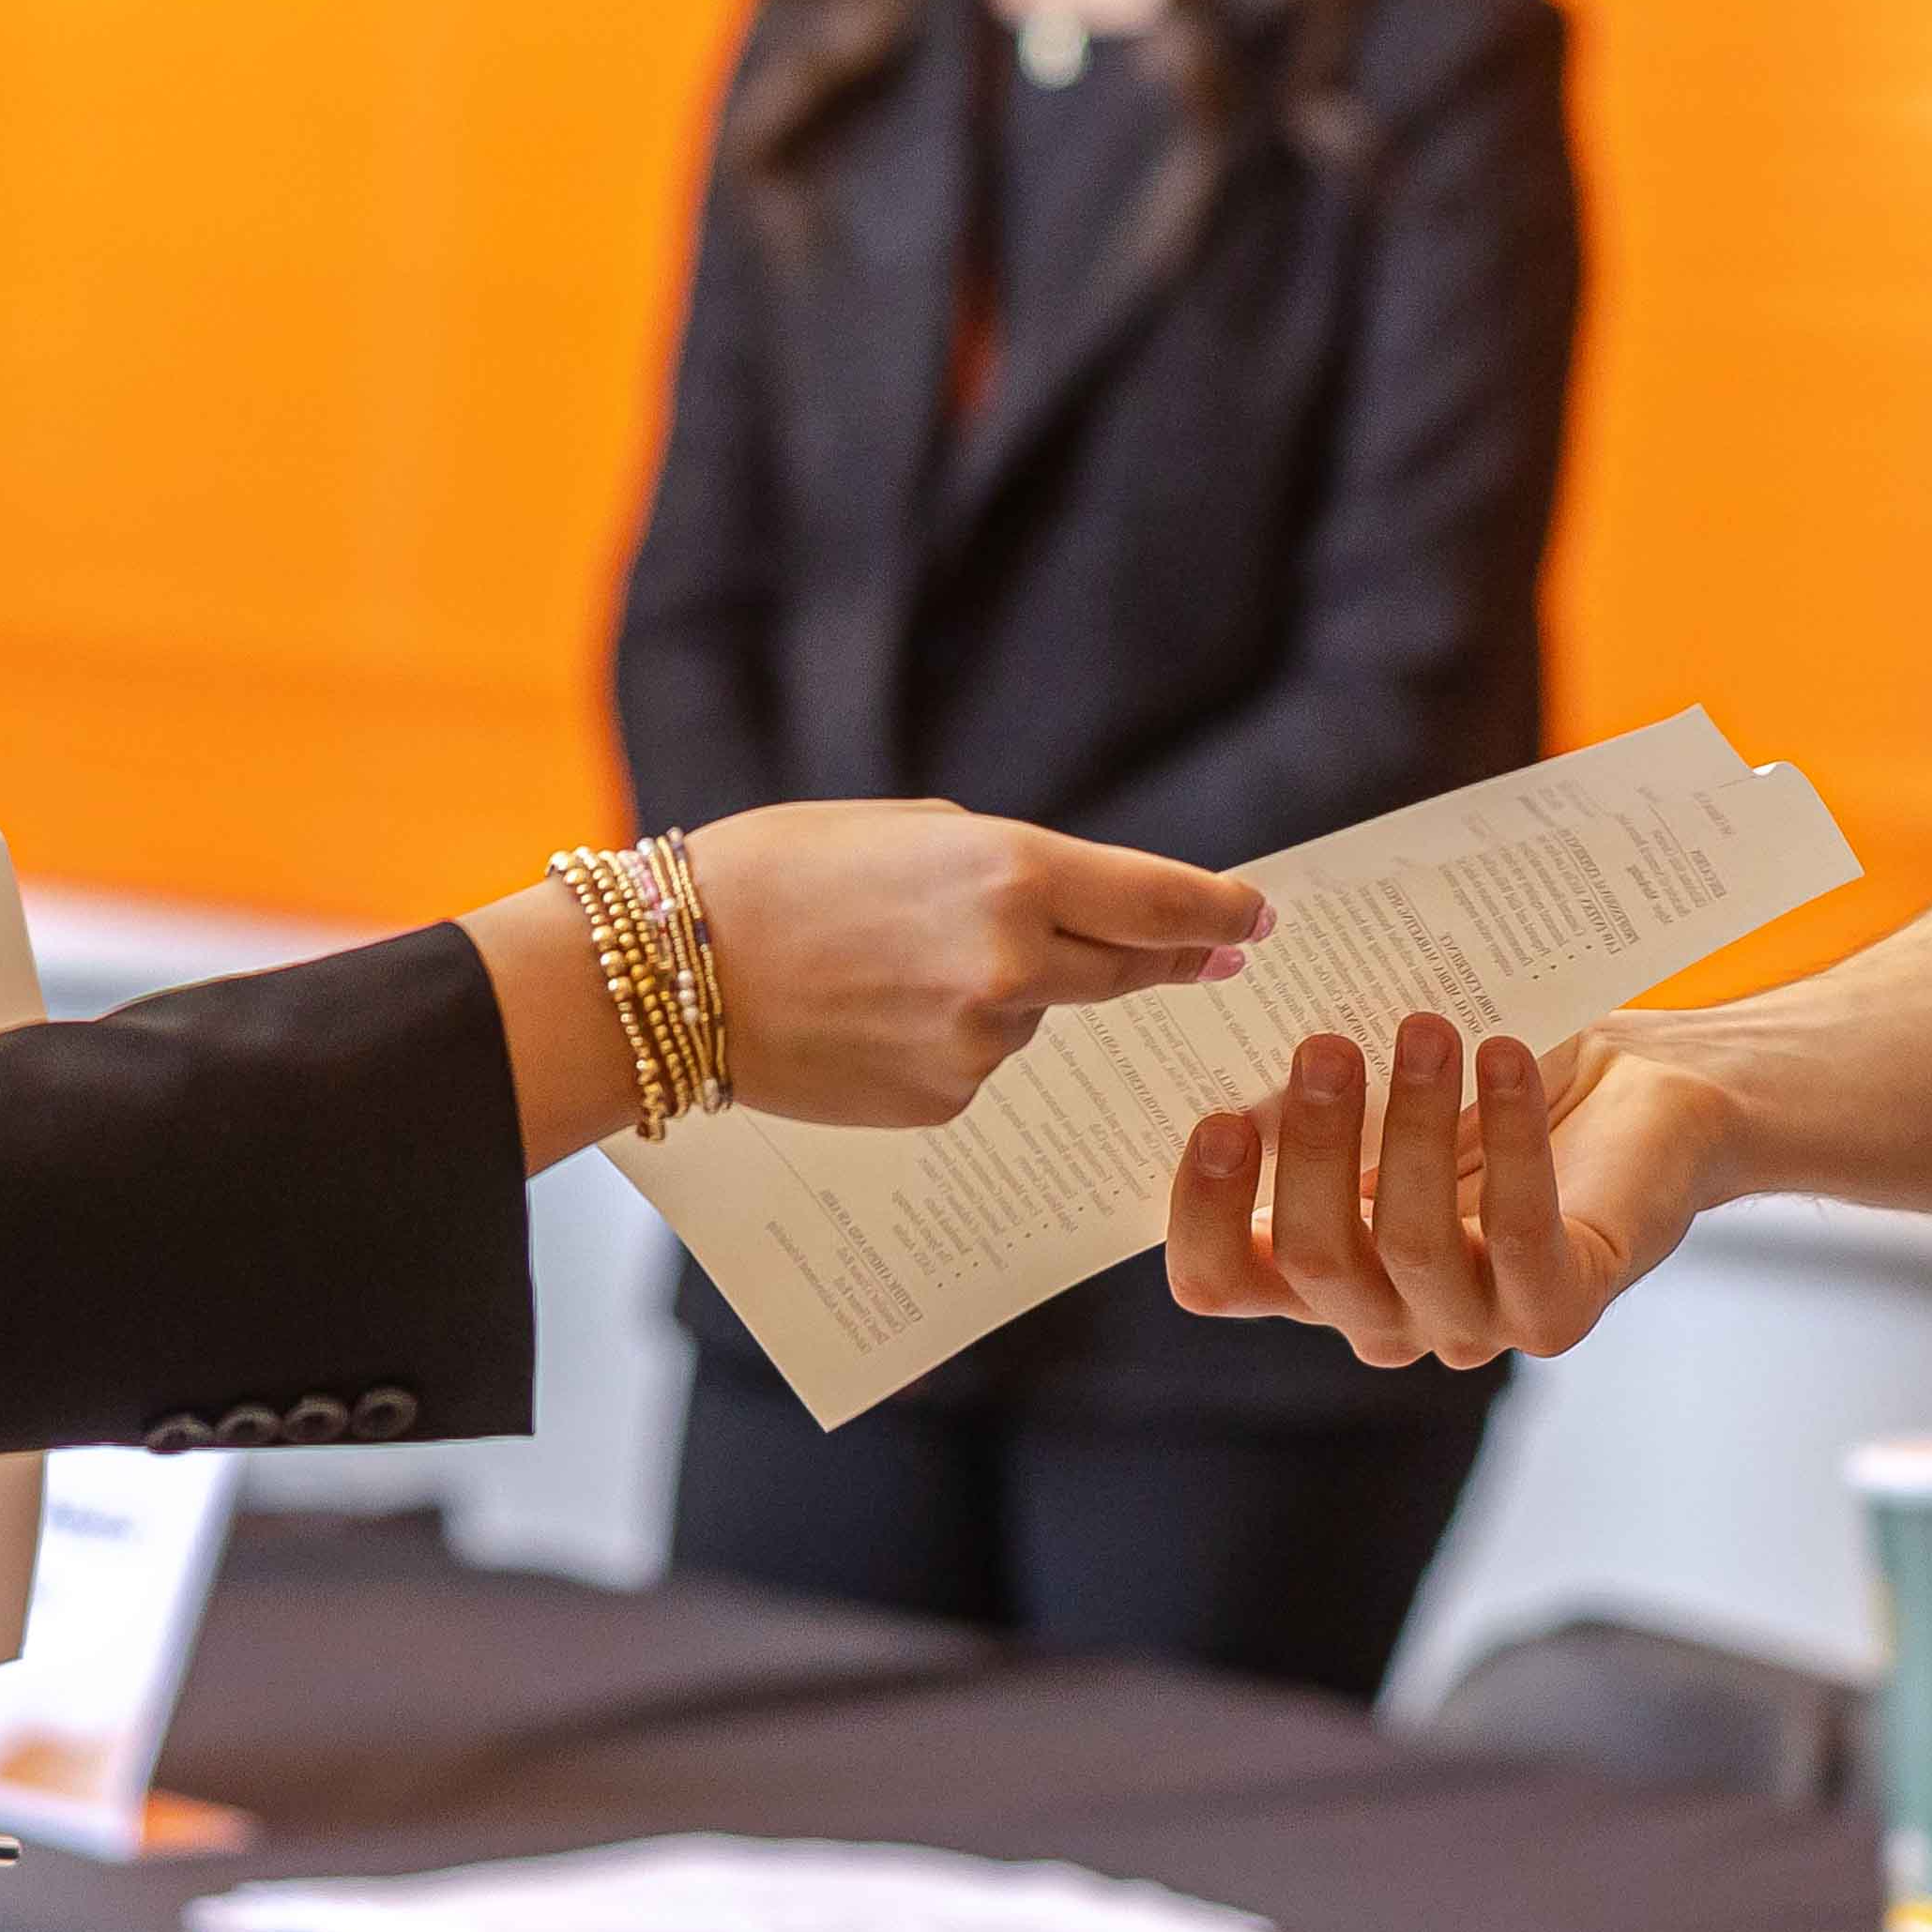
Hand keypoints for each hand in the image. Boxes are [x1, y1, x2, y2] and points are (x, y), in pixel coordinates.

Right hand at [680, 802, 1272, 1130]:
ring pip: (1040, 1016)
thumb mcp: (908, 828)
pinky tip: (880, 1015)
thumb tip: (1072, 900)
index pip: (1160, 899)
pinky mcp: (945, 1103)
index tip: (1258, 917)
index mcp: (1013, 873)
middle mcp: (1014, 966)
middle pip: (1128, 968)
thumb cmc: (778, 872)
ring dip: (1016, 991)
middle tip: (1203, 952)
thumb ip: (1004, 863)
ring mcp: (982, 1047)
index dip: (1219, 911)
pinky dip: (956, 1039)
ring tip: (909, 962)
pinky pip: (981, 1063)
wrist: (673, 975)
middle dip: (1166, 957)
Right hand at [1161, 1013, 1727, 1366]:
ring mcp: (1472, 1324)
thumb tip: (1240, 1076)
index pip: (1222, 1281)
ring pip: (1410, 1245)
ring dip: (1415, 1126)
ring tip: (1427, 1030)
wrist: (1644, 1093)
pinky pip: (1517, 1233)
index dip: (1206, 1215)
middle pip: (1316, 1261)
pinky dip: (1511, 1138)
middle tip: (1325, 1045)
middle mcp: (1386, 1316)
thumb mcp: (1387, 1089)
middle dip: (1314, 1145)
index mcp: (1321, 1270)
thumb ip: (1314, 1102)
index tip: (1217, 1118)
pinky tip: (1504, 1055)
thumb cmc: (1497, 1089)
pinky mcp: (1558, 1308)